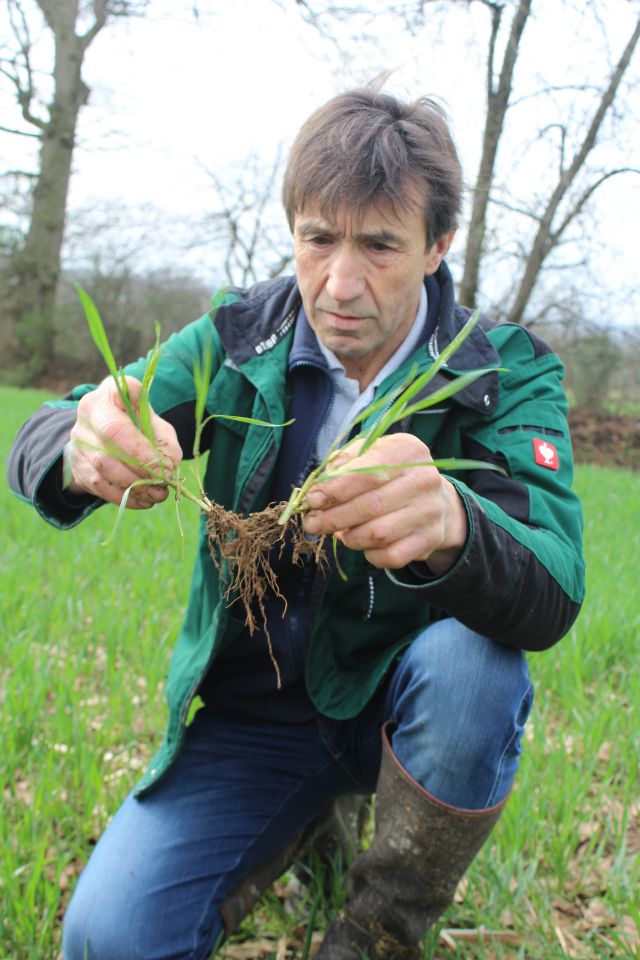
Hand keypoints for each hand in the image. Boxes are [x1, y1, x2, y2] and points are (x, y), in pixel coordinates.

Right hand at [65, 376, 182, 508]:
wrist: (107, 433)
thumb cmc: (138, 425)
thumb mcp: (157, 426)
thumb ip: (166, 443)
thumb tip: (169, 468)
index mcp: (111, 393)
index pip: (123, 411)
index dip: (143, 447)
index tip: (166, 466)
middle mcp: (89, 411)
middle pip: (111, 440)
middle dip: (141, 467)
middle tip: (164, 483)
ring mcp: (78, 437)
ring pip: (103, 465)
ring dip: (134, 485)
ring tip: (157, 494)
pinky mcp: (76, 463)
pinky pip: (98, 485)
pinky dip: (123, 497)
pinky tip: (143, 501)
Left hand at [302, 433, 467, 573]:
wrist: (435, 499)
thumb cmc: (391, 474)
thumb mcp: (370, 455)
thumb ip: (342, 466)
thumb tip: (317, 491)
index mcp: (407, 451)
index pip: (367, 472)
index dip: (335, 489)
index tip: (313, 500)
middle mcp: (424, 479)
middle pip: (370, 505)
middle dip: (334, 517)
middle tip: (312, 524)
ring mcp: (430, 511)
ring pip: (378, 534)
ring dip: (350, 537)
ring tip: (340, 532)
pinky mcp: (431, 538)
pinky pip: (392, 556)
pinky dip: (370, 555)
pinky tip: (364, 544)